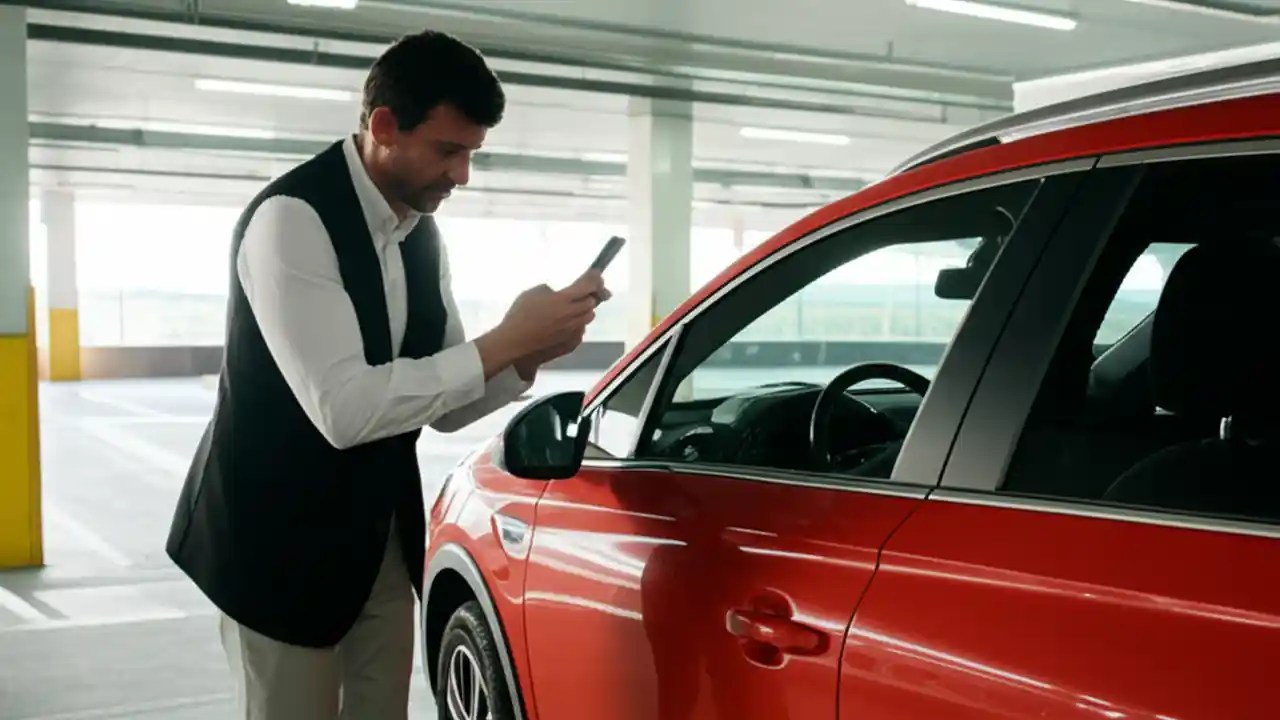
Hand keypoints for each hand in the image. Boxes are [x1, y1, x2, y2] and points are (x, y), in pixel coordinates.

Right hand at [475, 271, 608, 379]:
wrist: (515, 343)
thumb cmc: (520, 316)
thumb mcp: (532, 293)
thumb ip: (550, 290)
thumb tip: (558, 293)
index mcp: (562, 299)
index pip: (587, 286)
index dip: (594, 278)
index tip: (596, 275)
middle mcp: (572, 315)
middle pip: (591, 302)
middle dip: (588, 295)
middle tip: (582, 293)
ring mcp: (573, 331)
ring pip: (588, 317)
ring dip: (583, 311)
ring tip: (572, 310)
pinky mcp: (571, 344)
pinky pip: (580, 331)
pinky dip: (577, 326)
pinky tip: (564, 326)